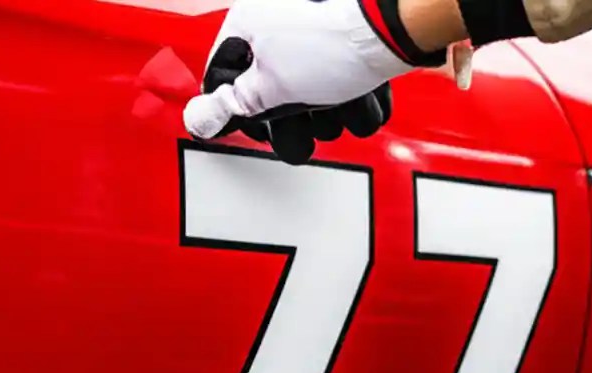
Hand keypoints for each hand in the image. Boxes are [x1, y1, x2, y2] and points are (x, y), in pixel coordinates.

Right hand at [196, 35, 395, 164]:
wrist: (394, 27)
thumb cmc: (333, 47)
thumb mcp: (272, 87)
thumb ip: (234, 105)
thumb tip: (198, 120)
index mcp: (249, 27)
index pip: (226, 79)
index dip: (245, 112)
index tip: (266, 128)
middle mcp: (278, 25)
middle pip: (274, 93)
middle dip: (300, 118)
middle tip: (312, 121)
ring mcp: (316, 35)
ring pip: (313, 95)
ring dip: (333, 114)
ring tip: (346, 103)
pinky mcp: (347, 47)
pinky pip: (342, 85)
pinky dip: (355, 99)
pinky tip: (362, 95)